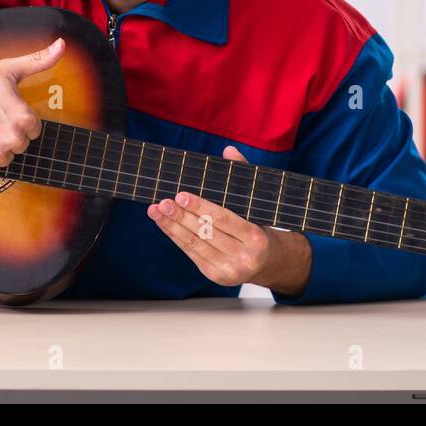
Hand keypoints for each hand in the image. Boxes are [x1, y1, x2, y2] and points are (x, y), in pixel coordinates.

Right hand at [0, 37, 64, 179]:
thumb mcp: (10, 69)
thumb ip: (40, 60)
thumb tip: (62, 44)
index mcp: (24, 118)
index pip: (33, 131)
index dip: (18, 121)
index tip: (3, 111)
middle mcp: (13, 138)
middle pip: (20, 145)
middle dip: (7, 135)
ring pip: (5, 159)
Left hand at [147, 145, 308, 291]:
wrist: (269, 262)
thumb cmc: (260, 226)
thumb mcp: (256, 202)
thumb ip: (242, 174)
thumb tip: (229, 150)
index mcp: (256, 237)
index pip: (224, 219)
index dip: (200, 207)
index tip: (181, 195)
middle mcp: (244, 257)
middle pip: (206, 233)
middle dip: (181, 217)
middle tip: (163, 202)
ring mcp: (229, 270)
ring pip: (195, 244)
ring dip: (172, 227)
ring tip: (156, 211)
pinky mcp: (216, 276)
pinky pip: (192, 254)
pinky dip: (176, 237)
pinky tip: (164, 224)